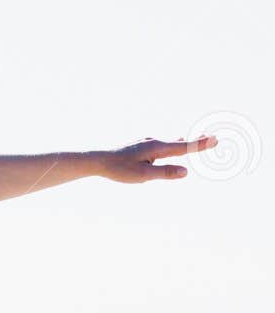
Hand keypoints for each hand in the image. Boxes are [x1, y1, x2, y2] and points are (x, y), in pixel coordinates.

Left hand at [94, 135, 216, 182]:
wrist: (98, 160)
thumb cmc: (119, 169)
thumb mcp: (142, 175)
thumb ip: (164, 173)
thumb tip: (185, 172)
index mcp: (156, 148)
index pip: (183, 147)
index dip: (200, 145)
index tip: (215, 139)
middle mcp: (153, 142)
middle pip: (178, 143)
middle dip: (195, 142)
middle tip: (213, 137)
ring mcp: (146, 143)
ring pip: (169, 143)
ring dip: (184, 142)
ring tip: (197, 139)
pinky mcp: (140, 146)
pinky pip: (161, 145)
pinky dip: (171, 144)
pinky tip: (172, 141)